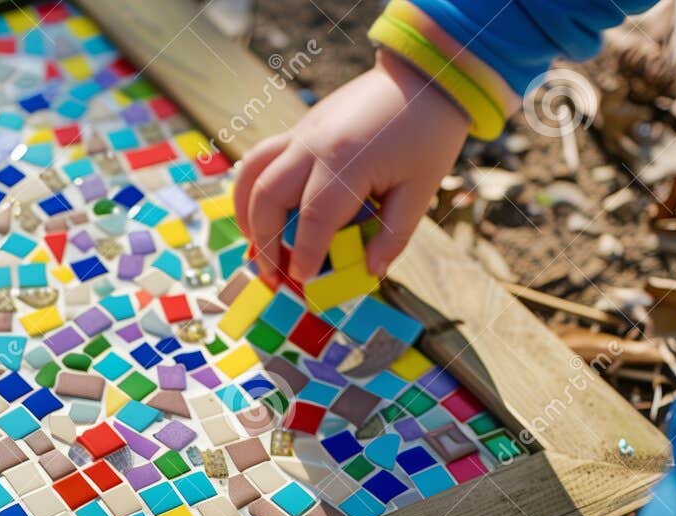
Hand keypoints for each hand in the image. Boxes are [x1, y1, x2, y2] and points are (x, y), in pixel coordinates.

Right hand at [233, 51, 468, 286]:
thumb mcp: (421, 190)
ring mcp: (302, 132)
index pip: (314, 216)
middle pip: (268, 196)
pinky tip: (261, 216)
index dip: (304, 252)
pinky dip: (252, 190)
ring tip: (256, 248)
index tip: (302, 279)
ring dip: (247, 215)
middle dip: (265, 242)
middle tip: (273, 277)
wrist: (424, 77)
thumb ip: (393, 236)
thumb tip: (369, 272)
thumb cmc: (428, 134)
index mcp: (347, 160)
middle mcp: (314, 143)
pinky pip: (261, 159)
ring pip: (252, 174)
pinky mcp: (300, 129)